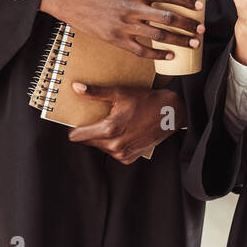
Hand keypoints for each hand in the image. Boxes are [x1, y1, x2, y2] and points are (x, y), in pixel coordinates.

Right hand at [40, 0, 203, 61]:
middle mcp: (131, 7)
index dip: (186, 0)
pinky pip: (141, 50)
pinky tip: (169, 57)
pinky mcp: (114, 39)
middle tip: (201, 29)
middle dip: (188, 24)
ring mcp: (123, 25)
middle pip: (168, 18)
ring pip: (158, 35)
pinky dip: (157, 54)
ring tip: (193, 44)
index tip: (199, 5)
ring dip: (179, 40)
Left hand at [66, 84, 184, 163]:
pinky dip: (115, 143)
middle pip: (88, 141)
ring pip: (100, 147)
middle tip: (100, 119)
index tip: (79, 121)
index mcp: (109, 129)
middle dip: (91, 131)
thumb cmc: (146, 100)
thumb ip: (96, 92)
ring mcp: (122, 153)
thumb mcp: (121, 92)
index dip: (76, 128)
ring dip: (103, 138)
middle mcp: (115, 145)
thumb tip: (76, 88)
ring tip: (115, 124)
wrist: (171, 113)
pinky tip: (123, 132)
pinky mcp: (129, 158)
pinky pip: (113, 152)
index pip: (77, 136)